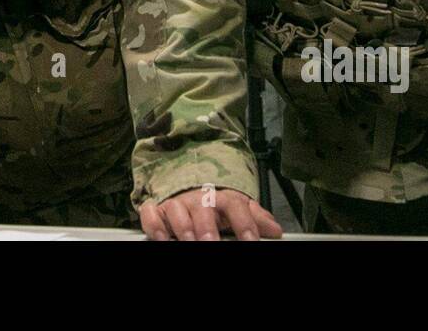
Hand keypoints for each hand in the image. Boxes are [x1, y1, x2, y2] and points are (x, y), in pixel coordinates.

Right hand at [139, 186, 281, 240]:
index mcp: (221, 197)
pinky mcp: (157, 209)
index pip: (235, 205)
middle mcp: (198, 198)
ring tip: (188, 242)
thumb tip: (275, 230)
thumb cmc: (214, 203)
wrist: (186, 185)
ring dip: (182, 226)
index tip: (251, 241)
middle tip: (212, 242)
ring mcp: (177, 203)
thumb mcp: (236, 208)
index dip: (244, 223)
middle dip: (207, 227)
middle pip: (203, 207)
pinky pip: (151, 213)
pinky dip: (154, 224)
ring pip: (176, 209)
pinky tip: (161, 237)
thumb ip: (255, 218)